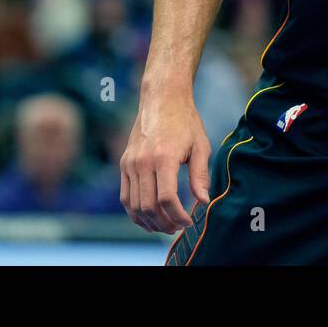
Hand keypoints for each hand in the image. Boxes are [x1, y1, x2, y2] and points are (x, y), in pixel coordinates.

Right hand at [119, 92, 210, 233]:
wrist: (162, 99)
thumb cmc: (185, 121)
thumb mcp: (200, 146)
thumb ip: (200, 176)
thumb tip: (203, 201)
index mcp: (164, 157)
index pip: (167, 198)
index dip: (178, 216)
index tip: (189, 222)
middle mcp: (142, 162)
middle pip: (148, 206)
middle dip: (164, 223)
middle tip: (178, 228)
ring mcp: (130, 163)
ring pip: (134, 205)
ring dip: (149, 221)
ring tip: (165, 226)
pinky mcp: (124, 163)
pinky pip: (125, 196)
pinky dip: (134, 212)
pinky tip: (148, 218)